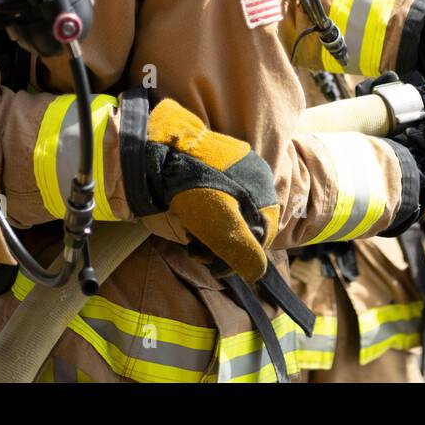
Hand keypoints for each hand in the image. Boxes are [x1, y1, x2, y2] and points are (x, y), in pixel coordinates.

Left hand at [139, 99, 279, 281]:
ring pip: (228, 215)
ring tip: (189, 241)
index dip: (244, 255)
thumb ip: (244, 253)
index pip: (264, 232)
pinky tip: (186, 222)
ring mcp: (229, 169)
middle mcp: (250, 176)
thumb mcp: (224, 226)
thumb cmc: (195, 189)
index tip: (219, 268)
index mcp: (261, 186)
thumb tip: (256, 275)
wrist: (160, 149)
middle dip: (221, 247)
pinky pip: (214, 201)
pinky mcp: (209, 168)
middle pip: (244, 224)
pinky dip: (202, 218)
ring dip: (209, 235)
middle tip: (198, 255)